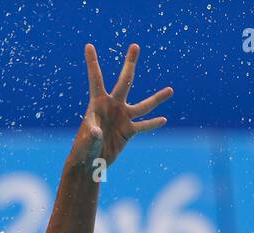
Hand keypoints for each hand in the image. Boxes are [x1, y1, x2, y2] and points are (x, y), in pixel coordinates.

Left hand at [74, 43, 171, 167]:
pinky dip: (153, 124)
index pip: (96, 79)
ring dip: (157, 99)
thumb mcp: (86, 142)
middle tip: (135, 46)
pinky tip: (163, 120)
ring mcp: (122, 118)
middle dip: (130, 64)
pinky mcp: (128, 131)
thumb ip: (91, 135)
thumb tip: (96, 131)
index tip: (88, 46)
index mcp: (97, 104)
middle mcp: (112, 106)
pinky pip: (143, 126)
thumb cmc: (82, 151)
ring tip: (170, 90)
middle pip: (125, 81)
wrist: (89, 164)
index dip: (92, 62)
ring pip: (143, 106)